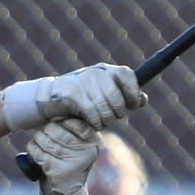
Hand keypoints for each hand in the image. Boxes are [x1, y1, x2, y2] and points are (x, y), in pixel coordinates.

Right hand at [0, 64, 145, 132]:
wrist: (51, 99)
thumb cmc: (83, 99)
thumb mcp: (105, 96)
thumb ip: (125, 97)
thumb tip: (142, 100)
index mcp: (107, 71)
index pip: (127, 75)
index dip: (133, 91)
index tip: (133, 104)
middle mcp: (96, 73)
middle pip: (117, 98)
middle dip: (118, 113)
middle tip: (112, 118)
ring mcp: (84, 82)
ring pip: (106, 109)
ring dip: (106, 121)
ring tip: (101, 122)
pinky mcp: (73, 94)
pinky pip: (92, 114)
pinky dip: (95, 123)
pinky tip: (92, 123)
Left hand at [28, 118, 99, 194]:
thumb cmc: (68, 163)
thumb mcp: (75, 144)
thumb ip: (69, 128)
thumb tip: (53, 112)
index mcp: (93, 139)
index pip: (69, 120)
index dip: (58, 123)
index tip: (57, 129)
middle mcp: (87, 149)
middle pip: (54, 129)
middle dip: (45, 133)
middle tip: (45, 139)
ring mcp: (74, 161)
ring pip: (44, 140)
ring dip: (37, 142)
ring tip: (41, 147)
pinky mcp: (60, 171)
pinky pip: (38, 153)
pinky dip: (33, 152)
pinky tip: (37, 156)